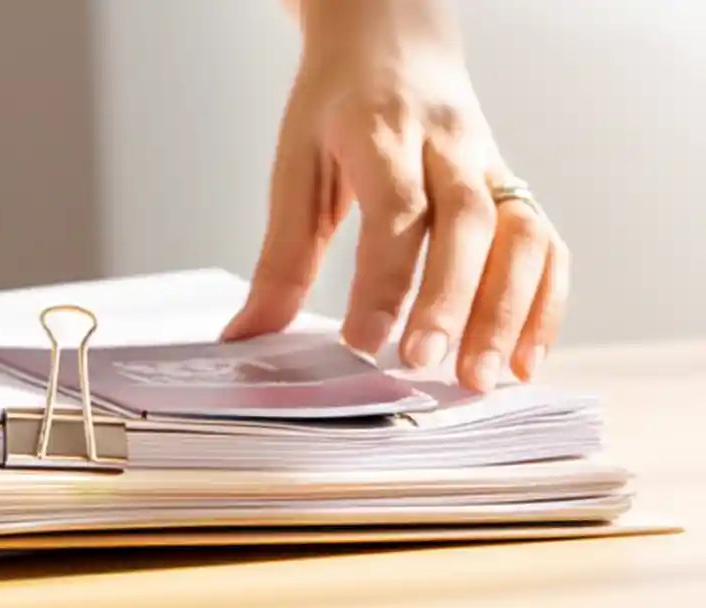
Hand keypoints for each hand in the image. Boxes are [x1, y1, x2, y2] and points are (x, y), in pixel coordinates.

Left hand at [223, 0, 566, 391]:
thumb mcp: (295, 165)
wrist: (395, 40)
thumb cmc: (339, 104)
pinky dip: (544, 305)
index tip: (361, 342)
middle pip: (468, 223)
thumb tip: (248, 334)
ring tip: (479, 377)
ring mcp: (491, 167)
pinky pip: (548, 246)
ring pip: (523, 236)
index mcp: (383, 132)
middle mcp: (450, 146)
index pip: (395, 210)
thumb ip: (280, 255)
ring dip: (508, 312)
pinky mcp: (514, 189)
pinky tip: (520, 359)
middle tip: (423, 362)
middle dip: (450, 300)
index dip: (383, 280)